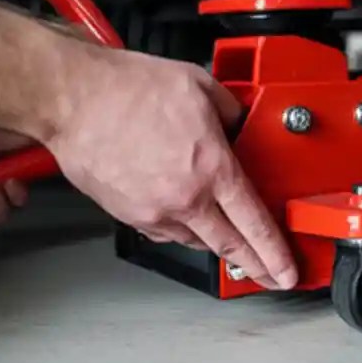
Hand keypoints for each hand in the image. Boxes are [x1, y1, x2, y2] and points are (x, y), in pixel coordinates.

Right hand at [52, 45, 298, 289]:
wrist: (75, 100)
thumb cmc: (128, 89)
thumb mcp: (199, 85)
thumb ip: (230, 111)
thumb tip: (240, 124)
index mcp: (211, 167)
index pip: (255, 222)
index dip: (275, 252)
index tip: (287, 269)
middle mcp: (185, 197)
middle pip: (230, 246)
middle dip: (256, 266)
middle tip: (269, 276)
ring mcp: (155, 210)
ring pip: (196, 240)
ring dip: (216, 244)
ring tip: (230, 242)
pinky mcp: (129, 214)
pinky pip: (165, 232)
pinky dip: (181, 231)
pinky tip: (187, 221)